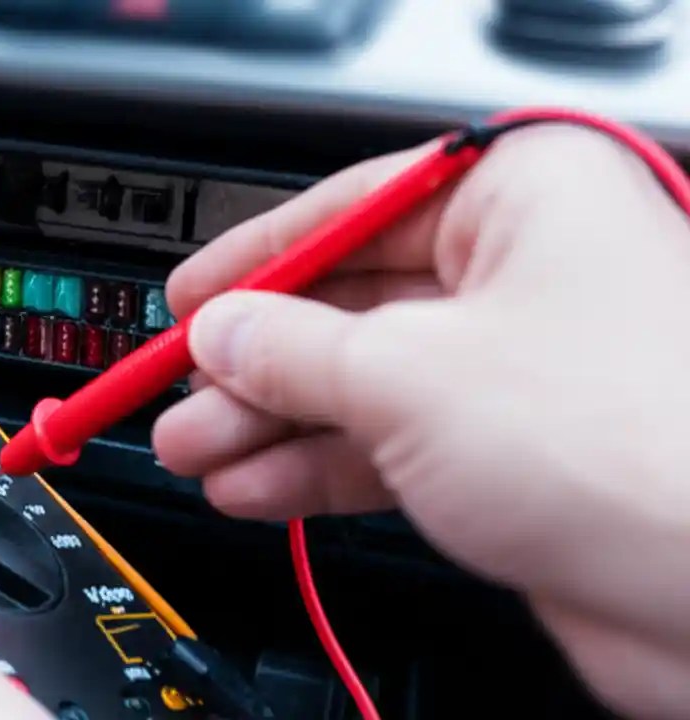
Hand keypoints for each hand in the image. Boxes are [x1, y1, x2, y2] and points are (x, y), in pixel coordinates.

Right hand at [152, 125, 689, 718]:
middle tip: (176, 393)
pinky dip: (317, 465)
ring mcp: (519, 368)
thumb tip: (222, 333)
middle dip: (252, 361)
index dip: (257, 258)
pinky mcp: (512, 454)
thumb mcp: (408, 375)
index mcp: (524, 197)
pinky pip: (389, 443)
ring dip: (269, 423)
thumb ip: (290, 349)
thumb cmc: (631, 449)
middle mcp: (526, 271)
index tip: (188, 297)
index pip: (354, 206)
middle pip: (350, 303)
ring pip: (361, 383)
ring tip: (195, 451)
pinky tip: (254, 484)